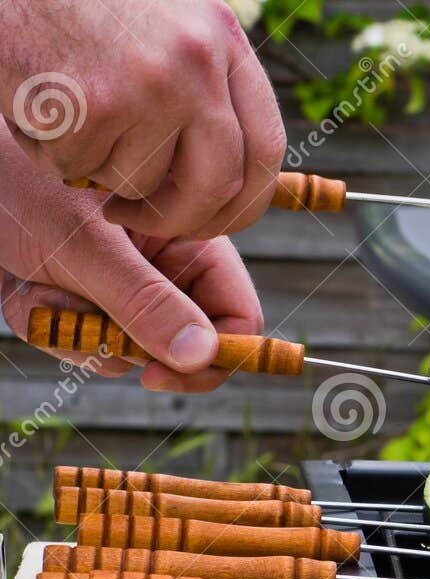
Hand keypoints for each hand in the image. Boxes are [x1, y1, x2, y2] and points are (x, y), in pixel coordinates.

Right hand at [0, 0, 284, 238]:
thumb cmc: (80, 3)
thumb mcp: (167, 26)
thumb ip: (207, 87)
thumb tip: (236, 180)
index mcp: (223, 39)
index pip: (266, 149)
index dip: (244, 201)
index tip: (214, 218)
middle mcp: (197, 63)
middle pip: (218, 185)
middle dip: (180, 217)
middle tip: (141, 216)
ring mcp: (149, 85)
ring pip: (142, 182)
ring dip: (101, 173)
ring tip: (72, 121)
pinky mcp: (92, 104)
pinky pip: (81, 168)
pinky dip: (52, 154)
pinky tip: (39, 109)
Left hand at [0, 129, 263, 392]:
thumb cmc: (21, 184)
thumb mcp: (86, 246)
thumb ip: (144, 302)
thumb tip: (202, 356)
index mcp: (190, 241)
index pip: (237, 315)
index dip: (212, 354)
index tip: (159, 372)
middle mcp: (166, 270)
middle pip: (178, 345)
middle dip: (119, 341)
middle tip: (80, 320)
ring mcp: (125, 290)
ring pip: (123, 352)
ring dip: (71, 330)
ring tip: (37, 283)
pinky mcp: (87, 304)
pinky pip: (82, 345)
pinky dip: (46, 325)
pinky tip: (23, 285)